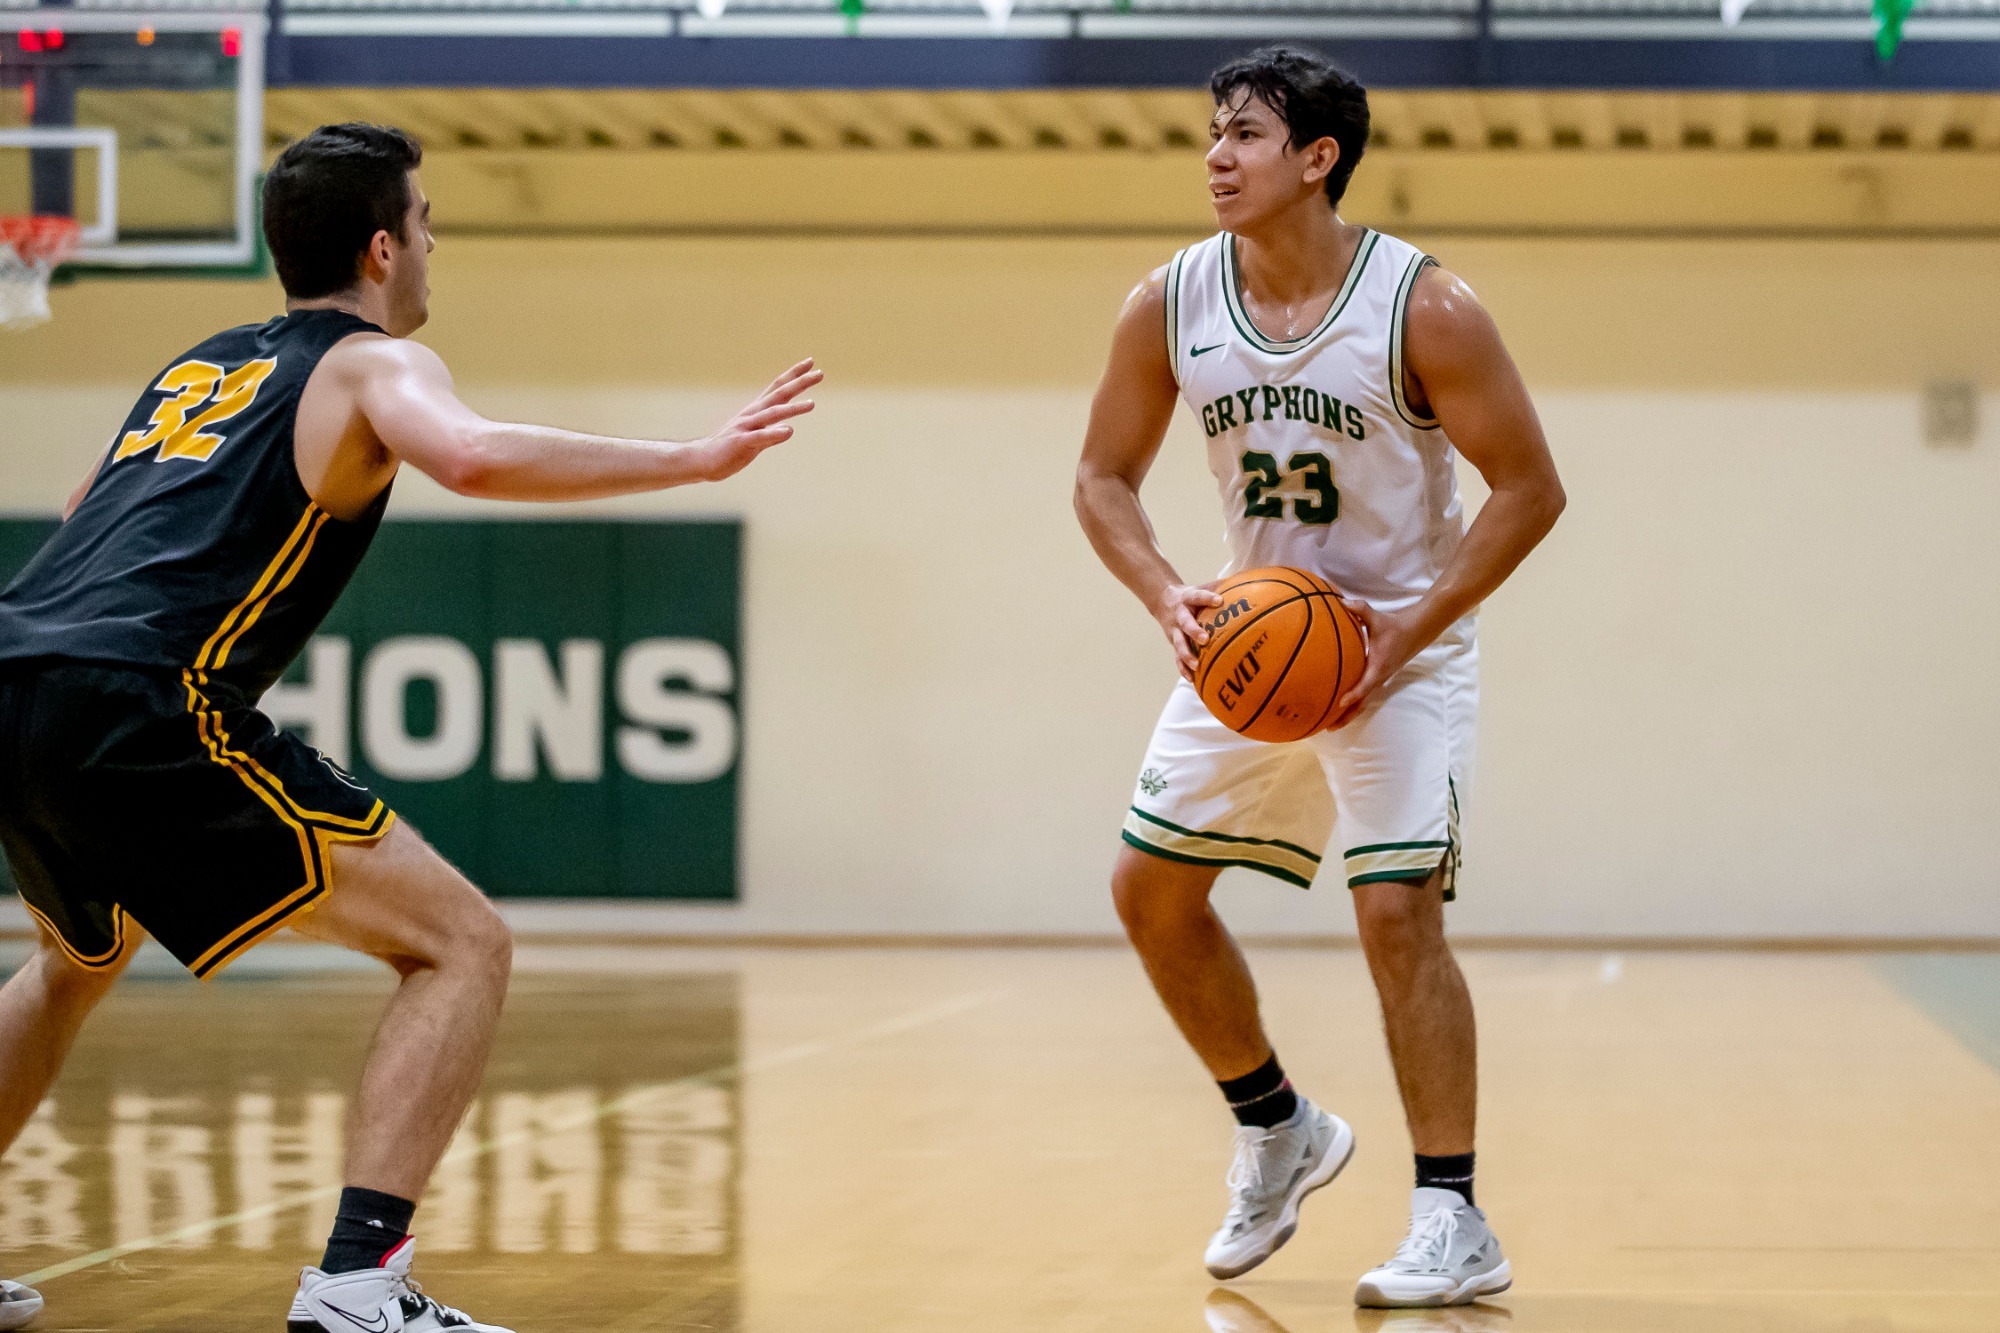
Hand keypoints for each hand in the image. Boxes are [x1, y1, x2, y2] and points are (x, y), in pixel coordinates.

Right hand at [694, 358, 822, 480]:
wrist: (702, 459)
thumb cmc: (730, 447)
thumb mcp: (755, 436)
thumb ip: (771, 431)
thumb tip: (789, 429)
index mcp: (757, 410)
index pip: (778, 387)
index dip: (794, 375)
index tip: (811, 363)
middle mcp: (753, 414)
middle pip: (779, 394)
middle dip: (800, 383)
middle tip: (820, 373)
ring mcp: (746, 427)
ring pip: (772, 414)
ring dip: (792, 408)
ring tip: (812, 404)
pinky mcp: (741, 442)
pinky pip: (760, 437)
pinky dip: (774, 433)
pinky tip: (789, 431)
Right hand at [1154, 581, 1225, 680]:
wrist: (1163, 600)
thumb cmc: (1191, 595)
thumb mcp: (1202, 586)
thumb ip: (1219, 586)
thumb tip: (1247, 580)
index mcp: (1187, 598)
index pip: (1197, 596)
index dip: (1207, 598)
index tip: (1219, 600)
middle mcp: (1179, 615)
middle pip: (1185, 623)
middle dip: (1194, 631)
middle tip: (1205, 639)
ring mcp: (1175, 630)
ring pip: (1179, 644)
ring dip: (1187, 655)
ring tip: (1196, 665)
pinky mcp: (1173, 642)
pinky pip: (1177, 657)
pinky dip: (1183, 668)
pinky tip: (1192, 679)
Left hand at [1323, 600, 1427, 729]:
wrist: (1414, 632)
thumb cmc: (1394, 626)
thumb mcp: (1377, 617)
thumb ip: (1360, 609)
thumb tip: (1341, 601)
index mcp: (1378, 666)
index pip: (1365, 685)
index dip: (1353, 694)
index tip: (1339, 703)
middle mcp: (1379, 678)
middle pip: (1362, 703)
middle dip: (1346, 716)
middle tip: (1329, 727)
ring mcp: (1378, 680)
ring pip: (1363, 702)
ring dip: (1348, 714)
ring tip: (1329, 725)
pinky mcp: (1377, 679)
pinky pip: (1363, 695)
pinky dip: (1352, 704)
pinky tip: (1337, 707)